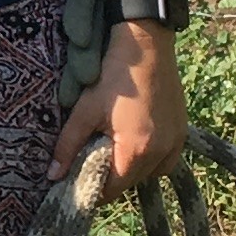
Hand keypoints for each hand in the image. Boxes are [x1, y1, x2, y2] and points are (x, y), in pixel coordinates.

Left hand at [48, 18, 186, 203]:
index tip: (78, 183)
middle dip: (111, 180)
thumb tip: (52, 176)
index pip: (113, 190)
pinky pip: (166, 159)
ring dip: (131, 170)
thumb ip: (67, 147)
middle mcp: (162, 152)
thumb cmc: (112, 75)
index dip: (93, 191)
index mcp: (137, 150)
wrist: (145, 43)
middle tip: (90, 164)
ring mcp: (176, 141)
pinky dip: (151, 160)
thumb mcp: (84, 111)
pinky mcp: (183, 130)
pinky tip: (136, 146)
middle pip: (132, 183)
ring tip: (112, 152)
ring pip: (151, 172)